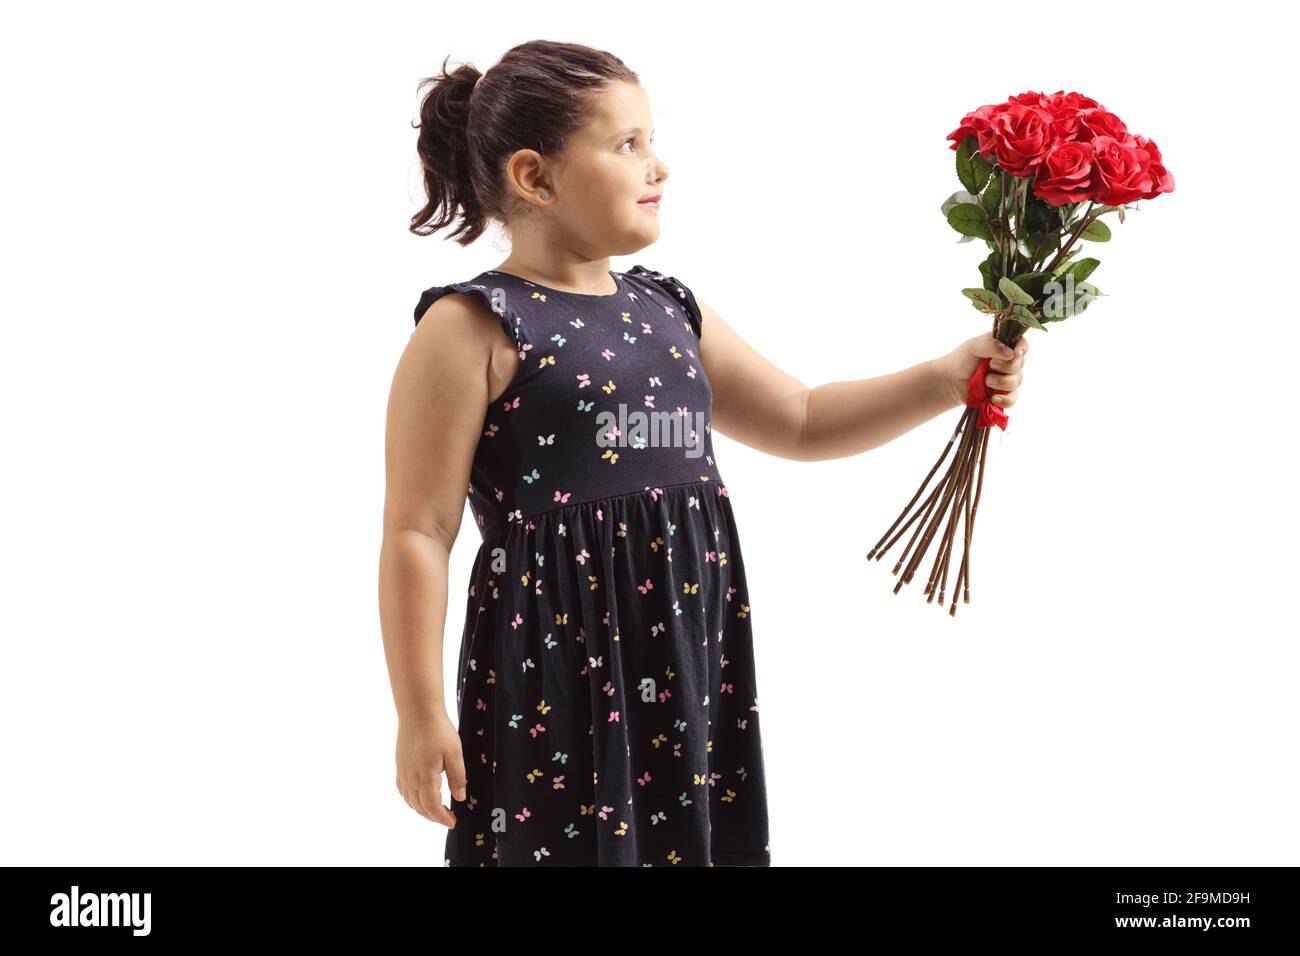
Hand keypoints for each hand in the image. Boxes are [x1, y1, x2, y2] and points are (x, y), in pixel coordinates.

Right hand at [396, 710, 465, 827]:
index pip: (432, 806)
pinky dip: (412, 799)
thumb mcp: (455, 753)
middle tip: (448, 818)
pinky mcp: (400, 765)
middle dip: (433, 816)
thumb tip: (459, 798)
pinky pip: (403, 790)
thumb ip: (458, 777)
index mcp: (426, 776)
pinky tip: (420, 796)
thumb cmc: (438, 730)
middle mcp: (411, 777)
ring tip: (437, 809)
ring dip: (423, 809)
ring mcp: (403, 772)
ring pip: (410, 800)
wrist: (418, 711)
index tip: (453, 822)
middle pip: (419, 807)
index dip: (442, 818)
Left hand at [937, 332, 1028, 409]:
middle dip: (1007, 367)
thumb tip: (1011, 354)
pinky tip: (993, 398)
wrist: (950, 382)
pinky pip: (1012, 399)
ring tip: (986, 382)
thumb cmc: (961, 360)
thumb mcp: (973, 346)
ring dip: (1002, 382)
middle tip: (990, 366)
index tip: (1016, 353)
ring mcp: (1006, 379)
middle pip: (1020, 364)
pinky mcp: (1002, 395)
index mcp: (1003, 346)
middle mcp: (1007, 362)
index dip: (1022, 348)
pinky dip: (1004, 400)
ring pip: (1017, 382)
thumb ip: (991, 345)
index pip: (1022, 344)